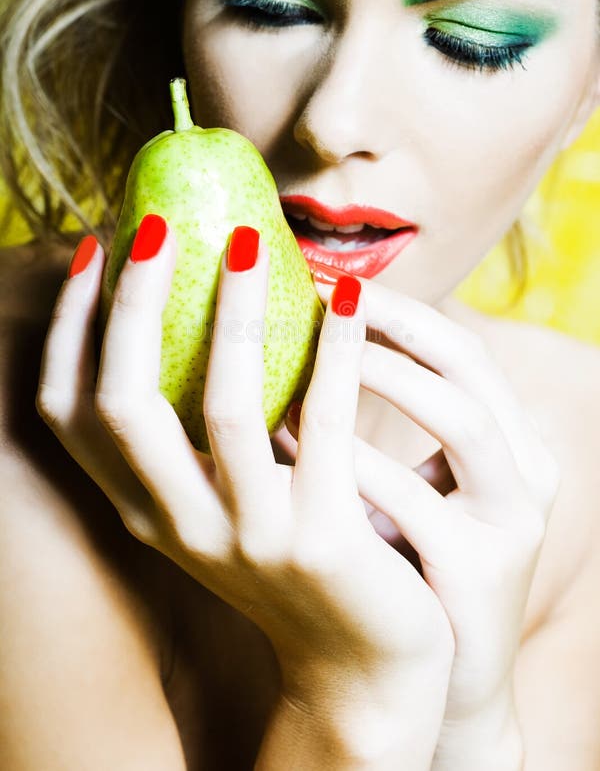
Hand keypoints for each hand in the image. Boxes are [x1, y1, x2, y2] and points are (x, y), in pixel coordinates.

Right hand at [35, 222, 453, 728]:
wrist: (364, 663)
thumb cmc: (296, 559)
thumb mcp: (228, 503)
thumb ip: (203, 439)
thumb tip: (206, 314)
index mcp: (144, 511)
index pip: (70, 413)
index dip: (71, 328)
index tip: (94, 252)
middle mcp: (180, 526)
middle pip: (125, 402)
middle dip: (133, 304)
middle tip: (158, 227)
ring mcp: (249, 538)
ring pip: (224, 404)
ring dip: (235, 312)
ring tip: (253, 244)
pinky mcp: (324, 539)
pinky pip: (324, 422)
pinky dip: (334, 348)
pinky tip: (347, 296)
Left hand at [285, 269, 559, 737]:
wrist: (428, 677)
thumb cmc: (398, 561)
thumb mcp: (397, 480)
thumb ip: (367, 420)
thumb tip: (283, 345)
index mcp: (507, 438)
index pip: (458, 346)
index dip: (393, 307)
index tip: (322, 277)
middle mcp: (526, 468)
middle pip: (469, 363)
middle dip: (390, 320)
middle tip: (316, 292)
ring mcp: (511, 520)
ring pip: (461, 417)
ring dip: (379, 374)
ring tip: (308, 351)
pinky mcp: (481, 570)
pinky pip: (414, 498)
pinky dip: (354, 459)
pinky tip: (294, 439)